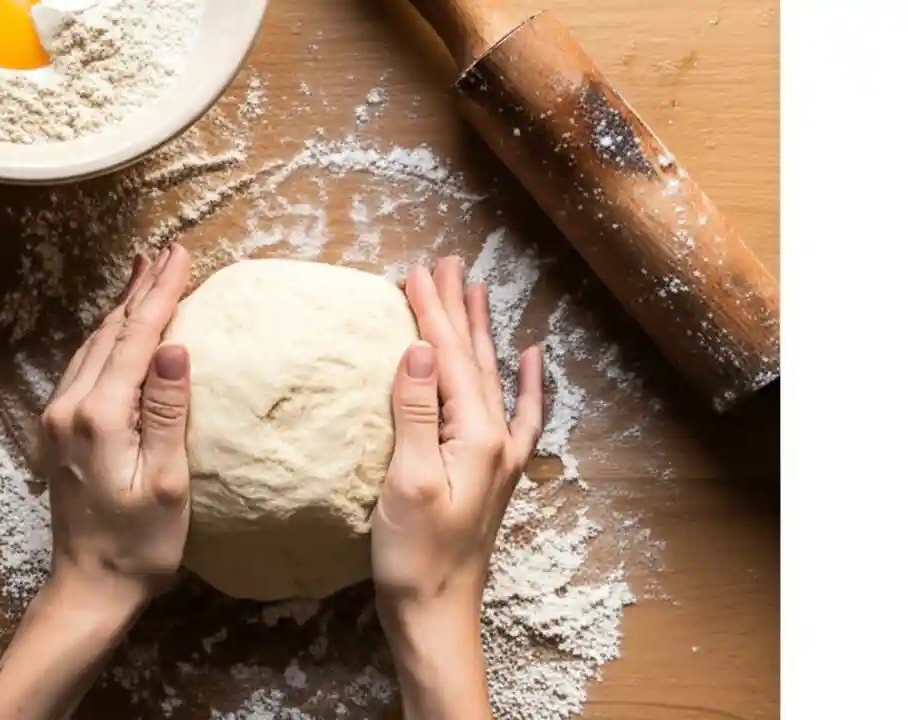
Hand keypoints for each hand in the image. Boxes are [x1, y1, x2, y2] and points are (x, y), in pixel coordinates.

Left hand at [39, 244, 194, 600]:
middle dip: (140, 289)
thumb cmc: (139, 546)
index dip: (161, 292)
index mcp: (99, 416)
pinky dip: (107, 337)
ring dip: (121, 308)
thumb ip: (168, 411)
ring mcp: (57, 418)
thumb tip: (174, 347)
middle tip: (167, 251)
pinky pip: (84, 366)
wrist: (88, 588)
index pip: (137, 338)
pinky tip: (119, 330)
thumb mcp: (167, 482)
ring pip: (93, 345)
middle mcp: (69, 407)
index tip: (181, 254)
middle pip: (110, 332)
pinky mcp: (57, 430)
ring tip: (143, 274)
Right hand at [372, 256, 543, 719]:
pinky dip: (523, 382)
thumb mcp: (407, 482)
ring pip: (490, 376)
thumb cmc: (415, 556)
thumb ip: (415, 412)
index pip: (449, 358)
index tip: (413, 272)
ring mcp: (498, 457)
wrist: (436, 614)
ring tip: (475, 290)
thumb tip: (418, 350)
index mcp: (475, 436)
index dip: (430, 313)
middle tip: (445, 263)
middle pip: (474, 359)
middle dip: (457, 309)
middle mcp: (495, 439)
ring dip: (480, 332)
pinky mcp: (491, 474)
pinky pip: (515, 413)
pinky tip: (530, 358)